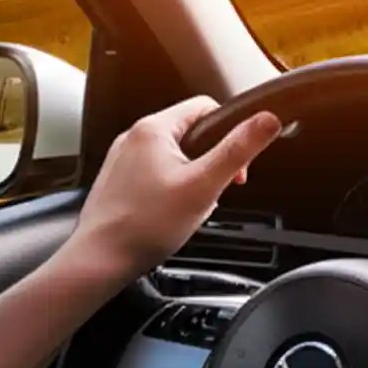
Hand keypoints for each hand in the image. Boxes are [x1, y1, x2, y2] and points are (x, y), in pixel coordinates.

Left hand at [69, 97, 281, 277]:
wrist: (99, 261)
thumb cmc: (146, 226)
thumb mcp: (204, 186)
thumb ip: (238, 150)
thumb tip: (268, 120)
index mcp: (154, 129)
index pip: (205, 106)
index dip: (230, 132)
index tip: (236, 165)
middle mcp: (133, 138)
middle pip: (190, 133)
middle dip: (210, 161)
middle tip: (214, 191)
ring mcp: (122, 159)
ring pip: (173, 156)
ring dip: (191, 177)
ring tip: (190, 206)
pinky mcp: (117, 181)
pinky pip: (155, 173)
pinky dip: (170, 189)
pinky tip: (170, 214)